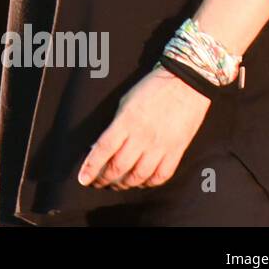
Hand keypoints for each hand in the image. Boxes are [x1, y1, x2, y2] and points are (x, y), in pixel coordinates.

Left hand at [77, 66, 210, 190]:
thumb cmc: (150, 90)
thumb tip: (100, 148)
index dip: (91, 167)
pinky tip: (141, 182)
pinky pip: (162, 175)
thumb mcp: (125, 103)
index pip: (103, 149)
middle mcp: (142, 136)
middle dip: (105, 179)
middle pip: (119, 167)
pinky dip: (149, 183)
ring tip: (117, 184)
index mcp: (126, 121)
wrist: (185, 84)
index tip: (83, 179)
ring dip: (125, 184)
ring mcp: (161, 145)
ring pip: (139, 176)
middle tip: (98, 183)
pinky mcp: (177, 151)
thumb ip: (114, 126)